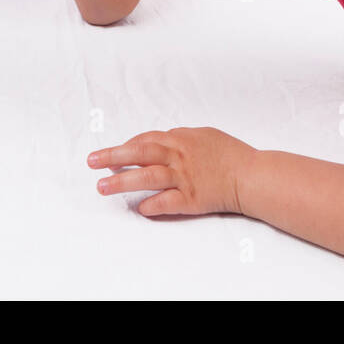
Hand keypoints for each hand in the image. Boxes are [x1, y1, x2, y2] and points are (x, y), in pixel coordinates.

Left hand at [88, 127, 257, 216]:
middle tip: (91, 161)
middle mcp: (178, 156)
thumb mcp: (205, 135)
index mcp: (181, 138)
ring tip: (102, 186)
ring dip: (122, 181)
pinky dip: (150, 205)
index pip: (146, 140)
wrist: (252, 175)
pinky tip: (139, 208)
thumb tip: (163, 140)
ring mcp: (183, 178)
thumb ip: (182, 137)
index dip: (127, 146)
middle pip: (139, 152)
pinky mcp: (191, 199)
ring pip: (146, 177)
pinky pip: (165, 202)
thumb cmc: (231, 154)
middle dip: (112, 156)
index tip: (113, 154)